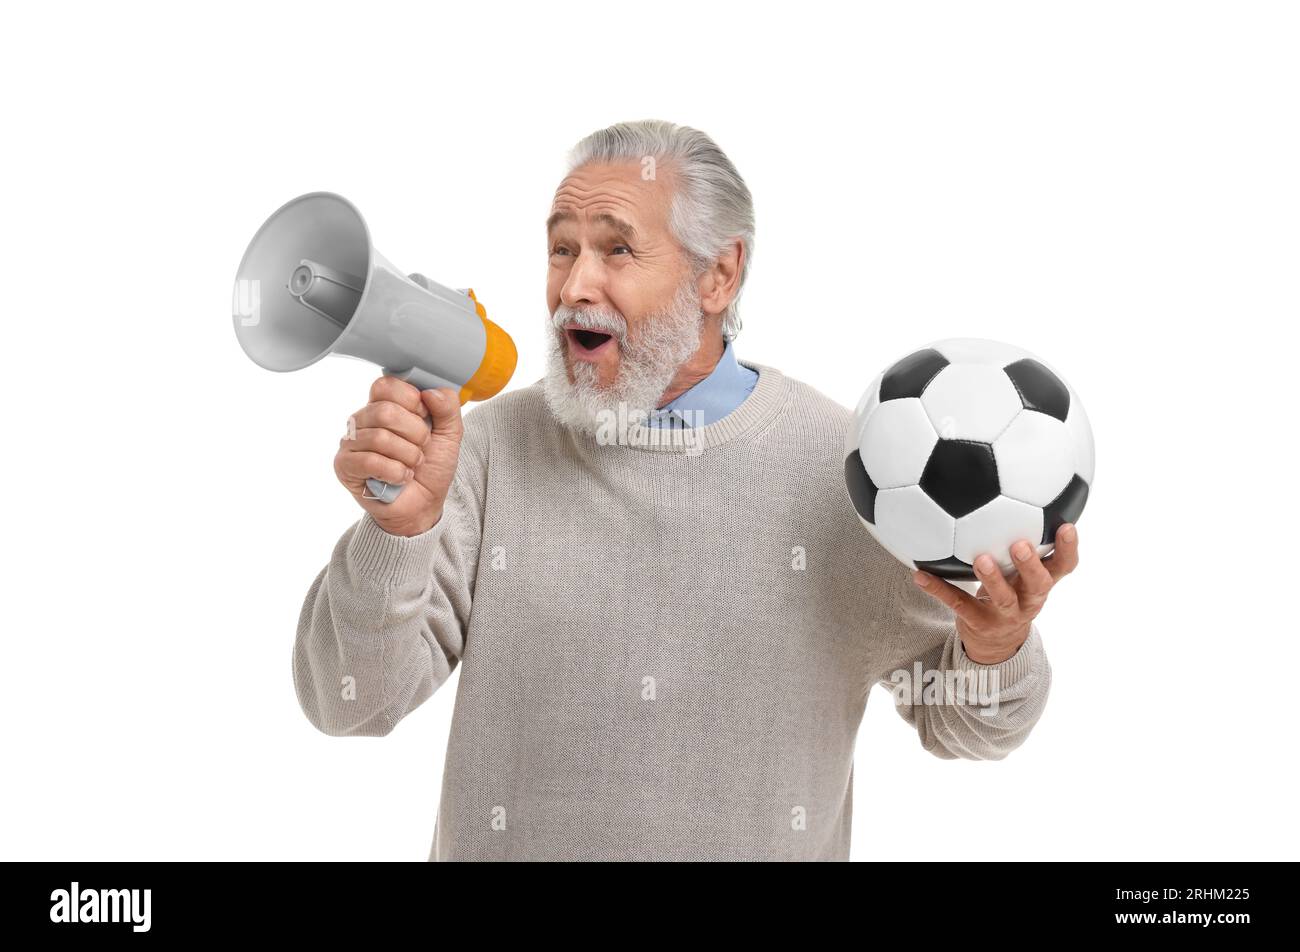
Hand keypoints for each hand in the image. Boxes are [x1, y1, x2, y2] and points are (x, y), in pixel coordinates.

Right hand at [334, 375, 463, 536]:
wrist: (424, 504)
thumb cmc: (431, 467)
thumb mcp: (450, 434)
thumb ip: (447, 407)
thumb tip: (430, 392)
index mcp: (383, 404)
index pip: (386, 385)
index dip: (412, 401)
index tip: (424, 418)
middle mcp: (362, 419)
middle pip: (385, 412)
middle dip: (415, 434)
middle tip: (421, 448)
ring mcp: (351, 442)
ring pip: (380, 438)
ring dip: (408, 456)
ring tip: (412, 465)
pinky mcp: (345, 466)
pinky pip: (370, 461)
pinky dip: (395, 472)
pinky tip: (401, 477)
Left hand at [912, 523, 1079, 664]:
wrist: (997, 642)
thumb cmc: (1012, 591)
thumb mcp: (1024, 573)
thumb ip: (1027, 541)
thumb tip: (1023, 490)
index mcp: (1042, 582)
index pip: (1064, 566)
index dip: (1068, 548)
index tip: (1067, 526)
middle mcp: (1029, 599)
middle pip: (1038, 584)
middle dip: (1031, 564)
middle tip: (1020, 545)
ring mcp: (1005, 615)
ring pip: (1003, 598)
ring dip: (992, 578)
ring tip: (980, 560)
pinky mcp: (979, 624)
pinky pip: (958, 604)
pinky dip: (938, 588)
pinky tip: (920, 575)